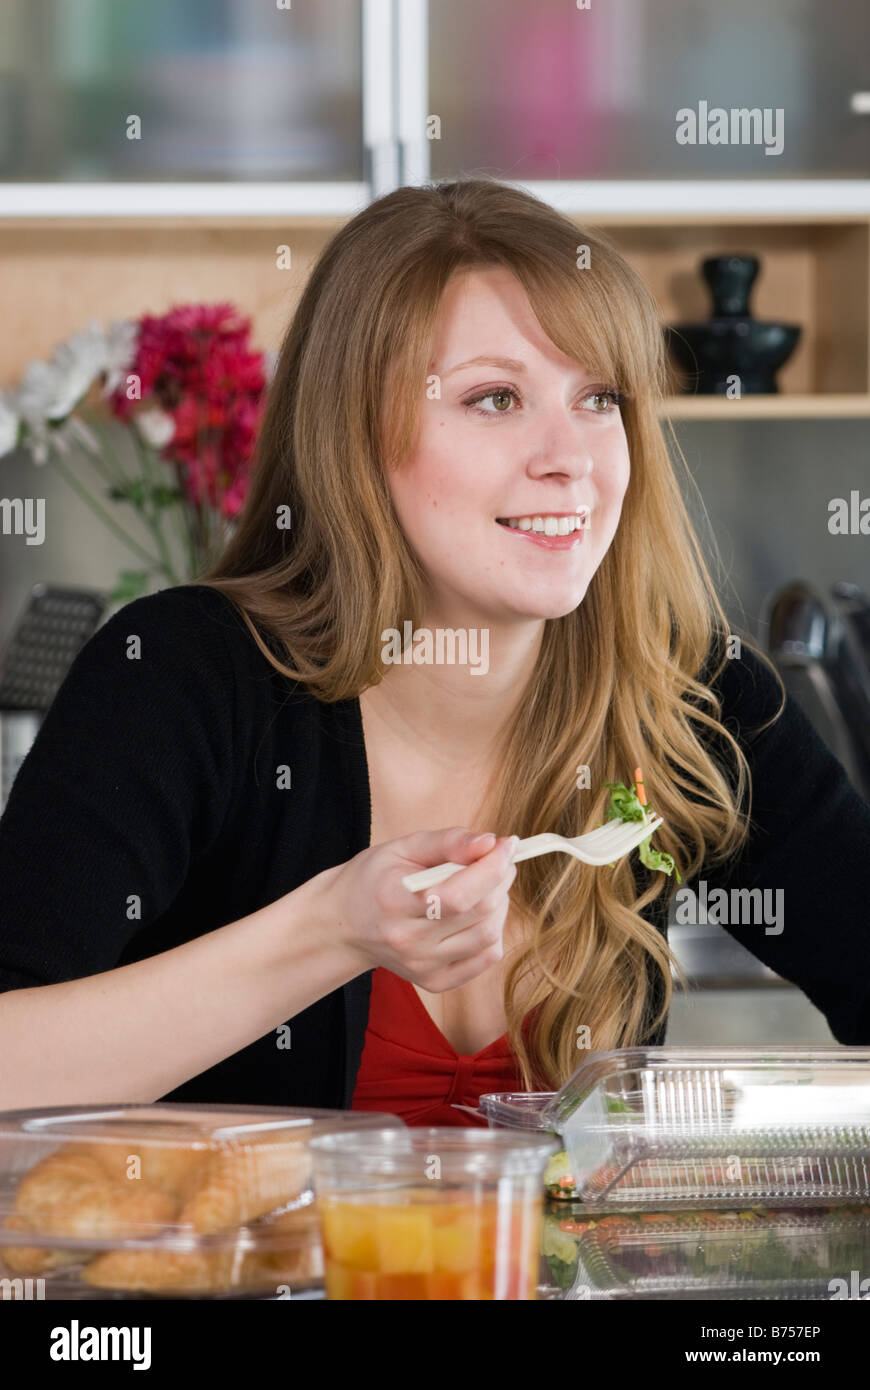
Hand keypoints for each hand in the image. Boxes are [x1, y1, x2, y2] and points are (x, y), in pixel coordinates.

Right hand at [320, 827, 517, 990]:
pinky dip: (493, 932)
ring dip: (500, 904)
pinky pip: (485, 959)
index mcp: (393, 902)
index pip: (457, 894)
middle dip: (500, 879)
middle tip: (498, 859)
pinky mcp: (434, 982)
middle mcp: (407, 942)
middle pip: (479, 914)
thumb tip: (490, 842)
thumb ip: (447, 841)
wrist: (344, 926)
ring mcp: (422, 967)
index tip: (506, 845)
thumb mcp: (402, 847)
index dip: (491, 867)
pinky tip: (480, 914)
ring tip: (488, 885)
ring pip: (488, 936)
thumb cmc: (374, 879)